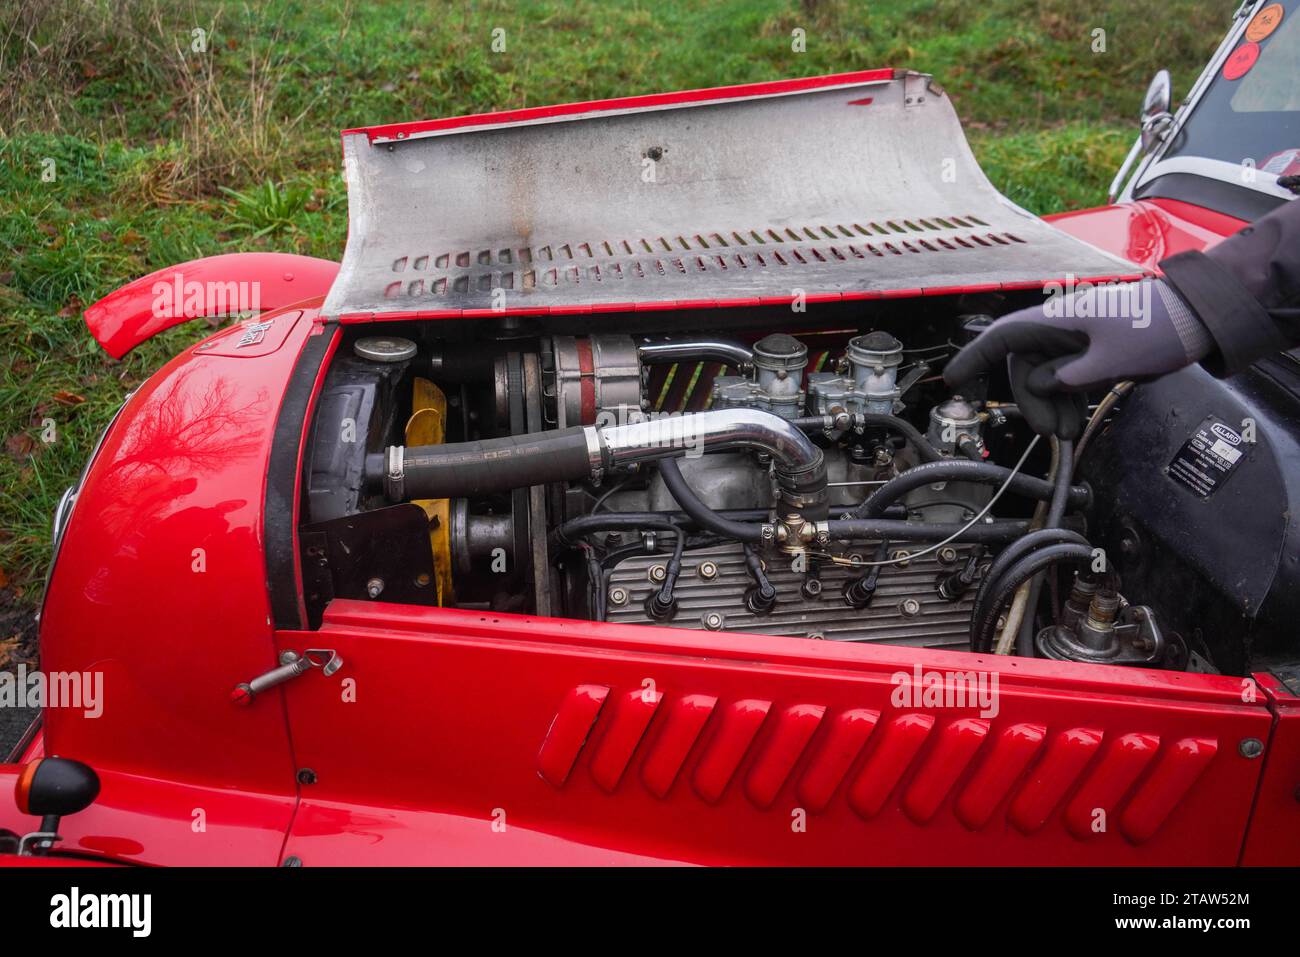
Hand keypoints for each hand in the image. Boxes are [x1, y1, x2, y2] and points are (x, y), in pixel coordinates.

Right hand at [944, 279, 1211, 437]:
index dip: (974, 358)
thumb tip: (1042, 385)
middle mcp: (1059, 329)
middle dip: (1031, 401)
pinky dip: (1067, 399)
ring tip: (1068, 433)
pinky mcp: (1092, 353)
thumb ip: (1069, 378)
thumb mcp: (1111, 362)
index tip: (953, 380)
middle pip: (1024, 366)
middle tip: (1052, 433)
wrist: (1196, 318)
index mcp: (1056, 322)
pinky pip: (1066, 378)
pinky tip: (1076, 420)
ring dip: (1051, 406)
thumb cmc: (1156, 331)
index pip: (1002, 338)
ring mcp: (1075, 341)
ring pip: (1045, 376)